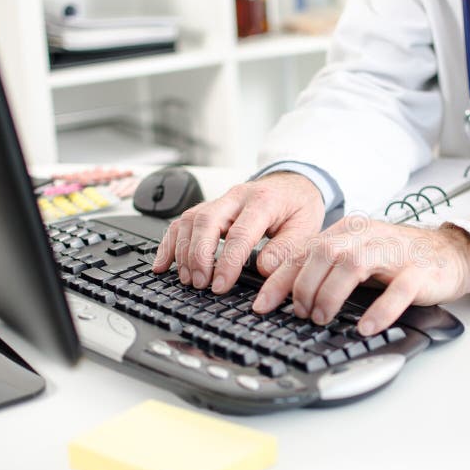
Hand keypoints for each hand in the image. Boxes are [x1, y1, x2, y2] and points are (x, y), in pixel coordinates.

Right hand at [152, 172, 324, 292]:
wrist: (294, 184)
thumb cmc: (298, 206)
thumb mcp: (305, 228)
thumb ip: (286, 249)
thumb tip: (264, 270)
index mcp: (263, 201)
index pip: (240, 233)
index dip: (227, 262)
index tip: (221, 285)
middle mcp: (236, 197)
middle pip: (206, 221)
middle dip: (198, 255)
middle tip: (200, 283)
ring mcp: (220, 201)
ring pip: (190, 220)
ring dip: (184, 252)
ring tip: (187, 279)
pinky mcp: (209, 208)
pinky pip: (182, 222)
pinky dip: (169, 243)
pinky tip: (163, 264)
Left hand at [252, 218, 469, 334]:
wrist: (450, 252)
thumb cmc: (397, 258)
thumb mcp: (357, 254)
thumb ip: (326, 266)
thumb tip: (287, 295)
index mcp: (348, 230)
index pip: (304, 251)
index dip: (279, 279)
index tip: (261, 305)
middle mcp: (367, 236)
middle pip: (323, 254)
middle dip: (304, 287)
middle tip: (300, 314)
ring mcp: (394, 252)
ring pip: (353, 265)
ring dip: (330, 295)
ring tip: (322, 318)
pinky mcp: (419, 272)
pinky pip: (398, 290)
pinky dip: (380, 310)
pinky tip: (366, 327)